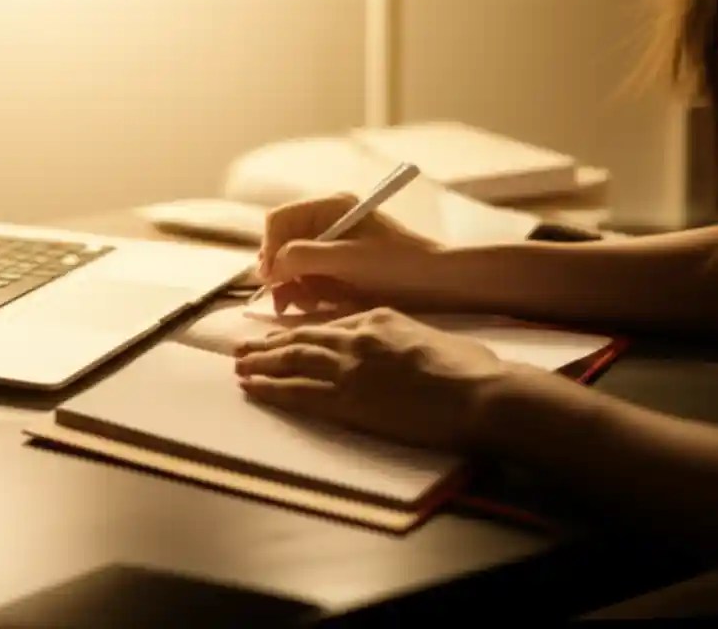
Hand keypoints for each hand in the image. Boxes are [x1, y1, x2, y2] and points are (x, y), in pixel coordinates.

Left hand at [233, 307, 529, 451]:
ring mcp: (349, 367)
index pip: (331, 323)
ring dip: (261, 362)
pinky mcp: (347, 399)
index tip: (285, 335)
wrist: (479, 395)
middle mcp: (357, 337)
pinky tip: (252, 388)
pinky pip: (297, 392)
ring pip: (292, 360)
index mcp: (379, 317)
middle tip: (245, 347)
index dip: (302, 330)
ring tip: (239, 364)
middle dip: (271, 343)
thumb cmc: (471, 370)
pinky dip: (270, 389)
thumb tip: (401, 349)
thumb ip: (405, 338)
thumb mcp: (431, 336)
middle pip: (303, 337)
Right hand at [257, 193, 442, 313]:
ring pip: (292, 265)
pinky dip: (307, 292)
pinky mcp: (339, 268)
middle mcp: (326, 222)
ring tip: (305, 304)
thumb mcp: (347, 258)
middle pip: (282, 244)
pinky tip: (318, 304)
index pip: (279, 220)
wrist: (437, 283)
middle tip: (285, 299)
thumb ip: (303, 257)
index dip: (269, 248)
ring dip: (293, 286)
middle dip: (281, 272)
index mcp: (329, 207)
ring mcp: (332, 246)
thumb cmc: (396, 264)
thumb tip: (268, 267)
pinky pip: (308, 279)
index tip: (271, 278)